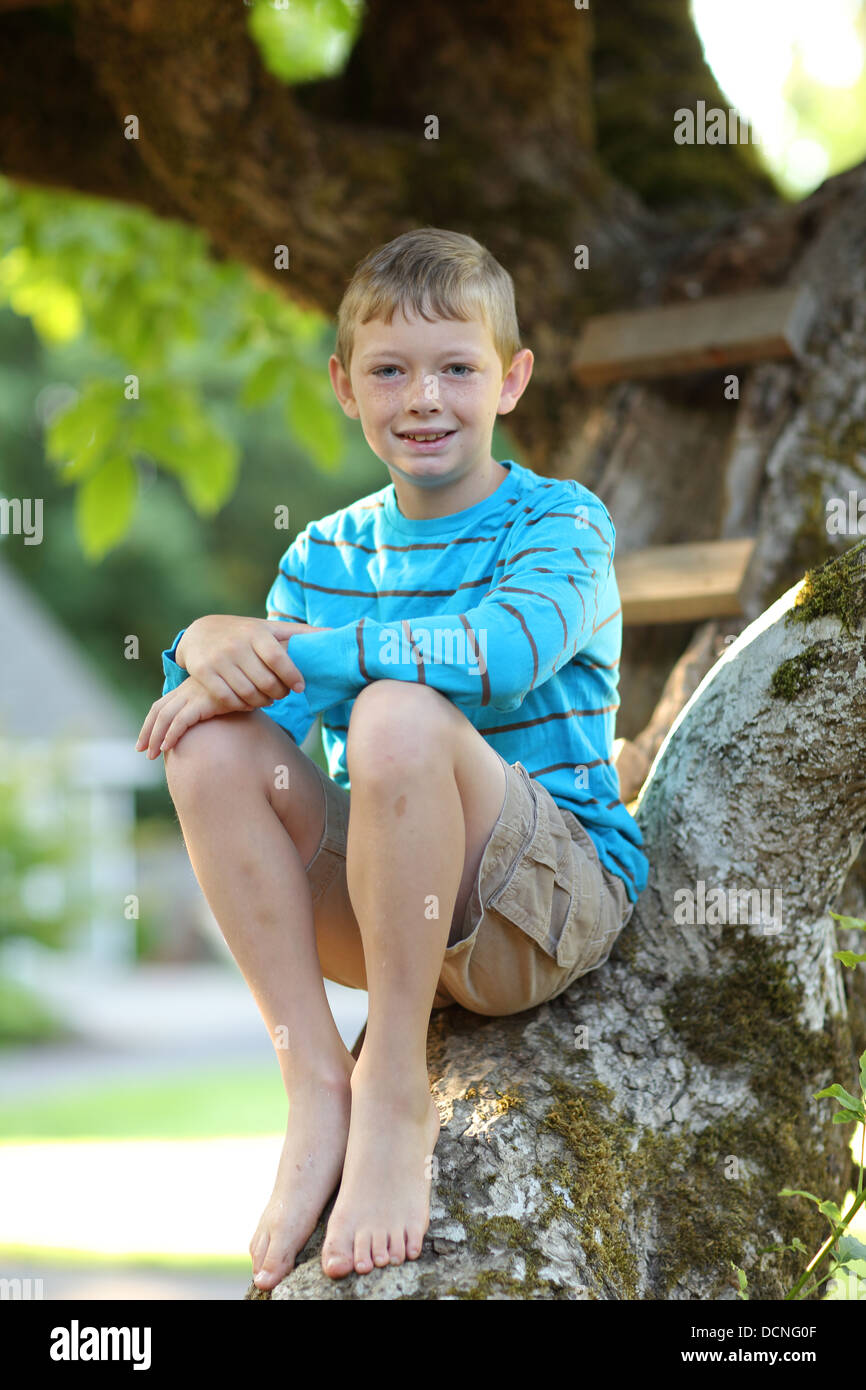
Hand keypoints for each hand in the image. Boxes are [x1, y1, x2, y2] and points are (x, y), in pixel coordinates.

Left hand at [136, 674, 254, 758]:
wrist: (255, 680)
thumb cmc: (240, 695)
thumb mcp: (217, 701)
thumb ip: (205, 711)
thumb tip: (196, 732)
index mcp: (186, 690)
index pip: (160, 706)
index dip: (149, 724)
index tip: (143, 742)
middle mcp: (186, 691)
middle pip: (158, 711)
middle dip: (147, 732)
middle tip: (141, 750)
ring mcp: (194, 695)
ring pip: (165, 716)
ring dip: (156, 736)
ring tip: (152, 755)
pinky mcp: (203, 702)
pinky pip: (181, 720)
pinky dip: (171, 734)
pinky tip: (167, 747)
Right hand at [175, 614, 331, 707]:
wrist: (200, 632)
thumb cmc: (244, 632)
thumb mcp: (269, 628)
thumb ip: (299, 633)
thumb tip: (334, 632)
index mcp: (256, 632)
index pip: (278, 658)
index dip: (292, 676)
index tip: (300, 688)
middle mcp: (236, 645)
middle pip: (265, 681)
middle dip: (278, 693)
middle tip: (282, 695)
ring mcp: (218, 659)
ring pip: (248, 693)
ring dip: (262, 702)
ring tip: (268, 699)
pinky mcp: (203, 672)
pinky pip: (228, 699)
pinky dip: (243, 705)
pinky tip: (249, 702)